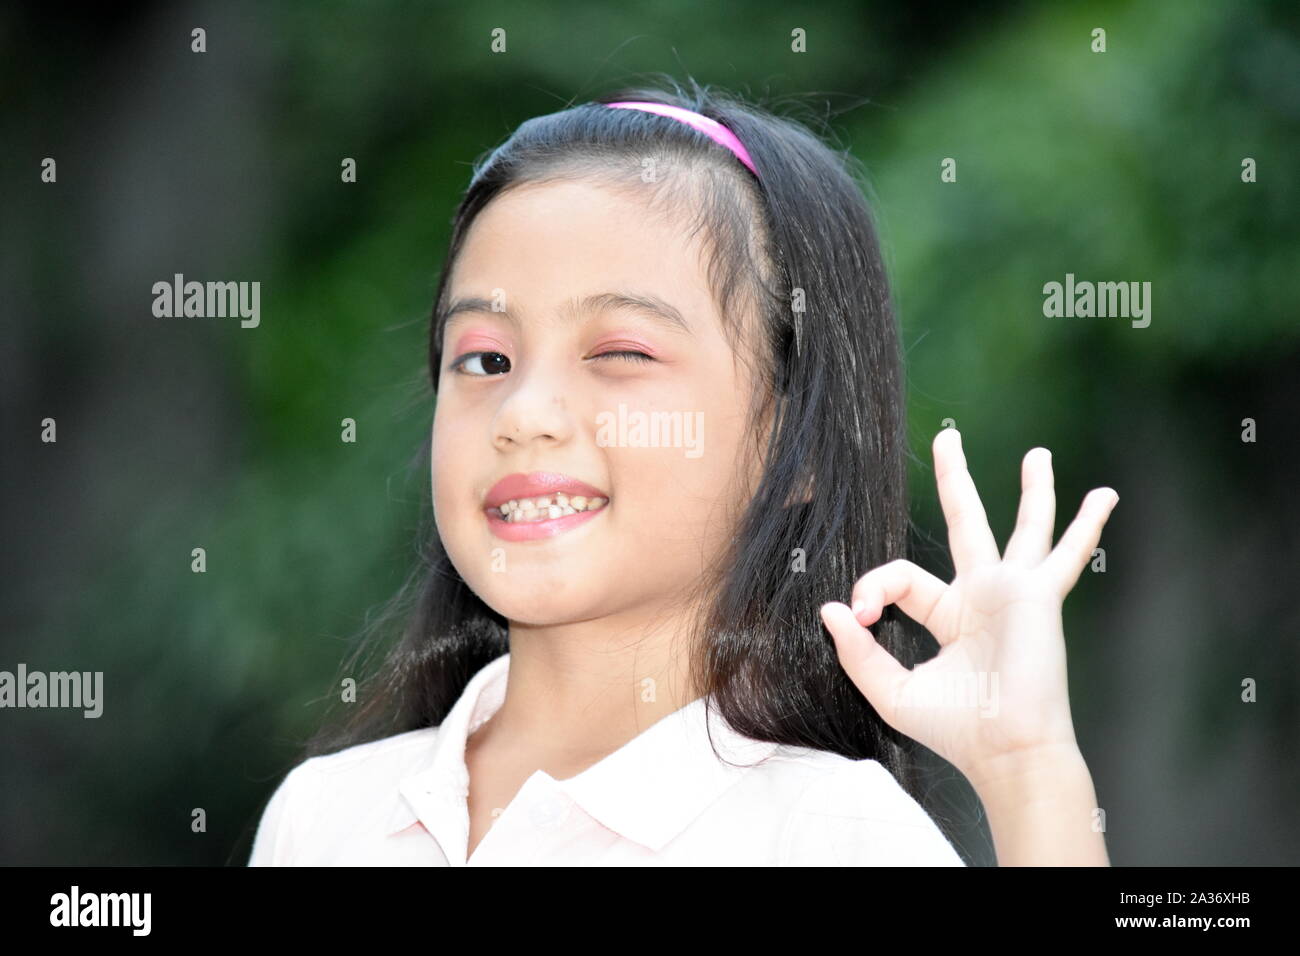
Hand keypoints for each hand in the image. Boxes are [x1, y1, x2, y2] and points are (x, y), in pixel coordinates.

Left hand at [819, 428, 1117, 785]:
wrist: (1004, 749)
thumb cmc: (955, 729)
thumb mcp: (890, 689)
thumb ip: (858, 650)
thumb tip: (832, 609)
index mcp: (949, 616)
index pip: (901, 576)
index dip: (871, 585)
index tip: (857, 613)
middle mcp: (983, 597)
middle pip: (965, 523)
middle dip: (956, 480)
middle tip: (947, 439)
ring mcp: (1015, 592)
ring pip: (1024, 527)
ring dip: (1033, 490)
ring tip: (1037, 454)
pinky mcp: (1039, 595)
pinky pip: (1066, 554)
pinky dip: (1087, 526)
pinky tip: (1106, 495)